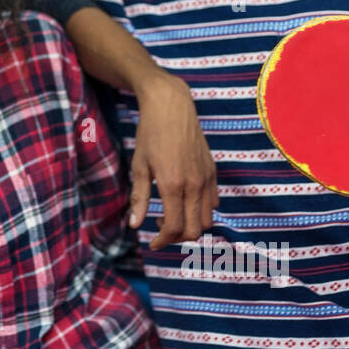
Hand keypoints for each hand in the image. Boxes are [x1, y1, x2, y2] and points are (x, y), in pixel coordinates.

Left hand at [131, 73, 218, 246]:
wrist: (171, 106)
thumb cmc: (149, 134)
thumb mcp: (139, 166)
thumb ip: (139, 198)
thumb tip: (135, 225)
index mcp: (173, 185)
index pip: (175, 228)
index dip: (163, 241)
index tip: (152, 243)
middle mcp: (194, 184)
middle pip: (195, 230)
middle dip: (177, 238)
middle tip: (160, 230)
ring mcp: (206, 177)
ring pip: (208, 219)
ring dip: (191, 225)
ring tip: (171, 215)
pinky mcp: (212, 170)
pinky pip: (214, 202)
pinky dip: (202, 210)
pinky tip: (184, 201)